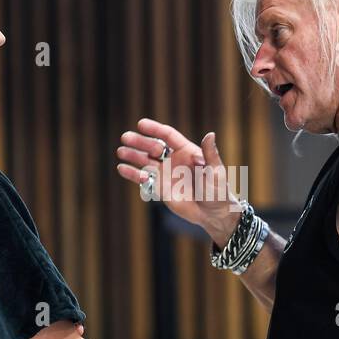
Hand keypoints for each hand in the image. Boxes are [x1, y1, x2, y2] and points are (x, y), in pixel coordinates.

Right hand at [116, 119, 241, 244]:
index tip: (140, 124)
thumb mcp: (216, 171)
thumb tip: (210, 134)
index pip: (168, 136)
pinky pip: (144, 178)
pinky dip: (132, 173)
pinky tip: (121, 168)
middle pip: (153, 146)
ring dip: (133, 155)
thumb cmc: (218, 191)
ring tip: (120, 151)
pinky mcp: (160, 187)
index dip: (154, 129)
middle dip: (140, 141)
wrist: (213, 214)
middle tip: (125, 138)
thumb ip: (210, 154)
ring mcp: (166, 173)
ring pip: (146, 160)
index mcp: (187, 151)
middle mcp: (174, 160)